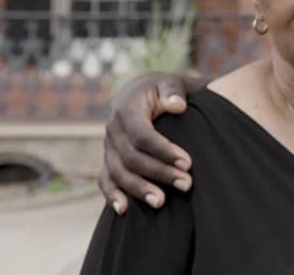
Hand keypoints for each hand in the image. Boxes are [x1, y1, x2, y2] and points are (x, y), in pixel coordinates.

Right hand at [98, 73, 205, 213]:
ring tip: (162, 202)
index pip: (142, 135)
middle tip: (186, 184)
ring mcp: (108, 147)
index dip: (164, 151)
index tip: (188, 163)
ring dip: (140, 189)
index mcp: (126, 110)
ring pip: (118, 173)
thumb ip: (173, 91)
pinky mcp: (109, 159)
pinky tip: (124, 210)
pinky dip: (112, 195)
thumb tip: (177, 106)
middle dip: (159, 173)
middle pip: (132, 158)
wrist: (142, 94)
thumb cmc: (162, 91)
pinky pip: (105, 180)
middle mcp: (113, 130)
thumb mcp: (170, 83)